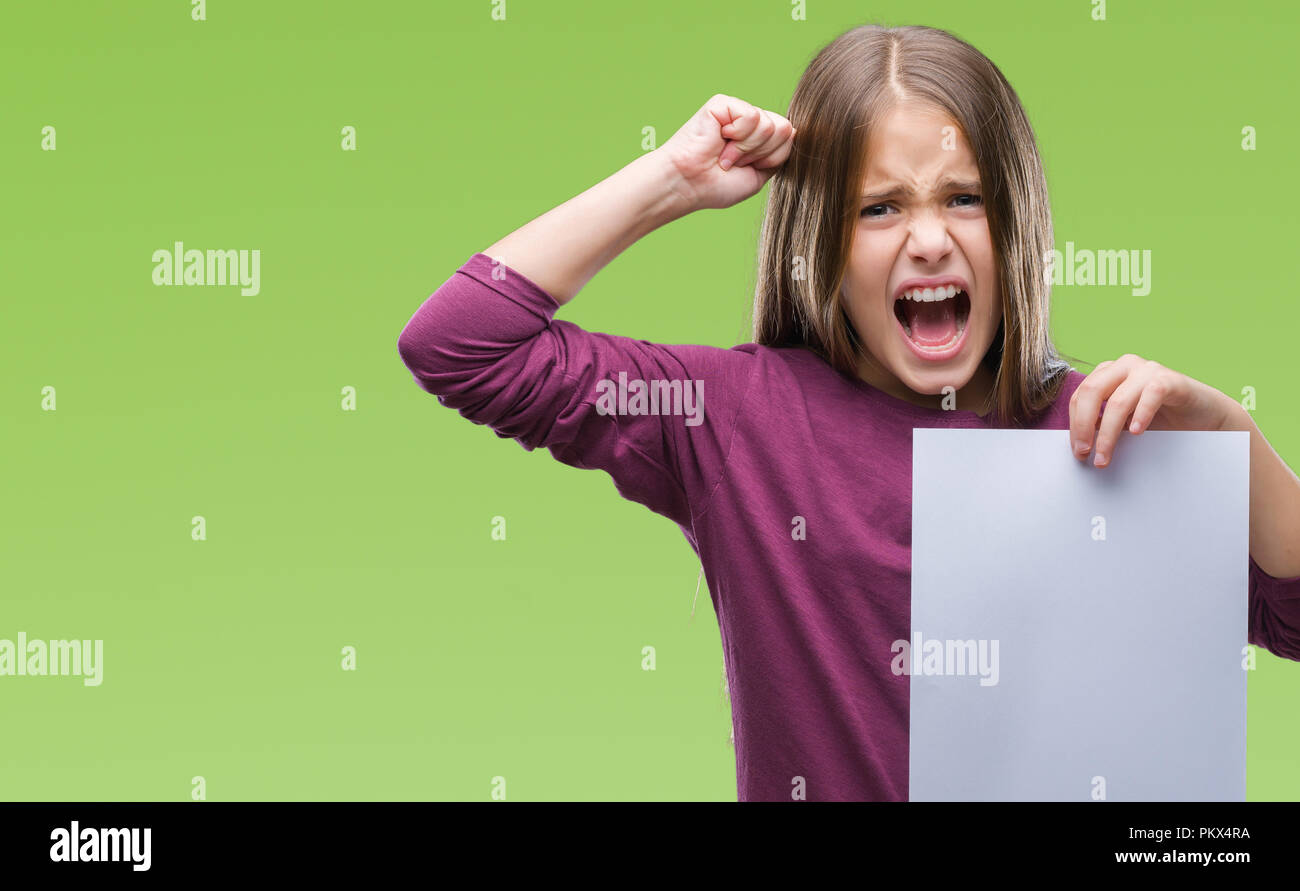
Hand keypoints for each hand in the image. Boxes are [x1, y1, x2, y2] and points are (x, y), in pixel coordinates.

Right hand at [658, 94, 796, 211]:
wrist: (688, 184)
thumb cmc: (716, 185)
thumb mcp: (759, 175)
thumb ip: (780, 153)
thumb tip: (793, 128)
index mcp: (759, 138)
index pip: (789, 138)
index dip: (771, 159)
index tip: (746, 169)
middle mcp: (749, 121)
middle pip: (783, 128)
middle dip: (761, 153)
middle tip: (735, 162)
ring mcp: (737, 110)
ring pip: (768, 124)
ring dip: (746, 148)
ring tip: (725, 154)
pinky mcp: (723, 103)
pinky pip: (751, 116)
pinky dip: (737, 136)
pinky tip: (720, 141)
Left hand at [1069, 353, 1237, 466]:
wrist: (1204, 415)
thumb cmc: (1160, 418)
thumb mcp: (1124, 421)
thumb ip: (1102, 423)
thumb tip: (1078, 443)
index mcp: (1108, 372)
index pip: (1080, 396)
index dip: (1074, 424)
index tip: (1078, 451)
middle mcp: (1125, 365)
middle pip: (1091, 392)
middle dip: (1083, 426)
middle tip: (1084, 453)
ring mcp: (1148, 369)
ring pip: (1117, 401)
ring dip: (1108, 434)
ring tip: (1105, 456)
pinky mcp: (1172, 380)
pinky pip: (1151, 395)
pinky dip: (1141, 415)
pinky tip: (1136, 433)